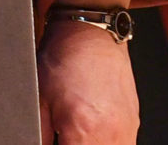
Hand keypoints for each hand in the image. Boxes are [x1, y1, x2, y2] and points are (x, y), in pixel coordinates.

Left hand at [39, 18, 137, 144]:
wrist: (92, 33)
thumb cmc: (65, 58)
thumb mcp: (39, 98)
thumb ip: (40, 132)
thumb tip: (34, 143)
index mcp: (84, 131)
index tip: (54, 137)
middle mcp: (111, 136)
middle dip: (74, 144)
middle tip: (63, 133)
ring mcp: (126, 131)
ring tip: (75, 133)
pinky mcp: (133, 124)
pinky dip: (102, 143)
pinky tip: (89, 132)